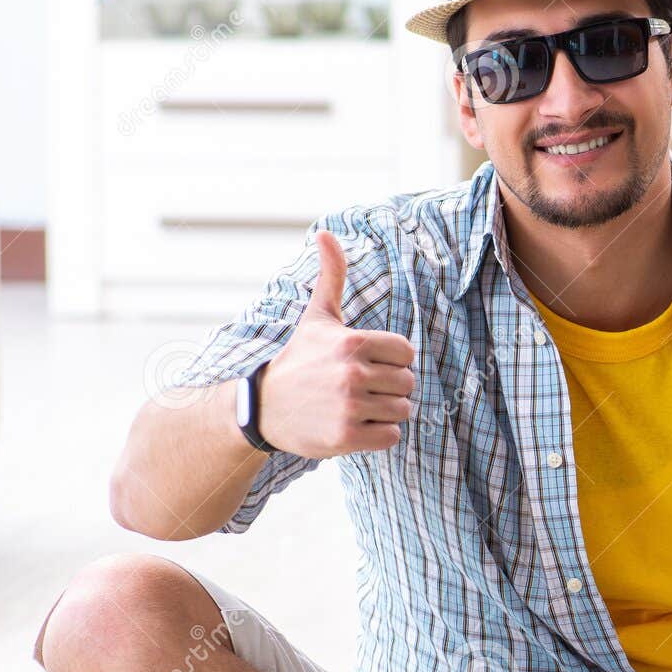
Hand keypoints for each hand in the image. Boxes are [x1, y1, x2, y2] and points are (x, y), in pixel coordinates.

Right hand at [259, 231, 415, 458]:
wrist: (264, 408)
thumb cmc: (299, 360)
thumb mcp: (317, 318)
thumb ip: (331, 277)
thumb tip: (326, 233)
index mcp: (353, 341)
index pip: (406, 353)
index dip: (391, 361)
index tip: (367, 364)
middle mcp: (352, 373)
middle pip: (407, 383)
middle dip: (388, 388)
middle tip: (358, 388)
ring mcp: (350, 406)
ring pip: (402, 411)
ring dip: (384, 412)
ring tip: (355, 406)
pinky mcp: (346, 437)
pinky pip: (391, 437)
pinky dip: (378, 435)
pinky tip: (354, 425)